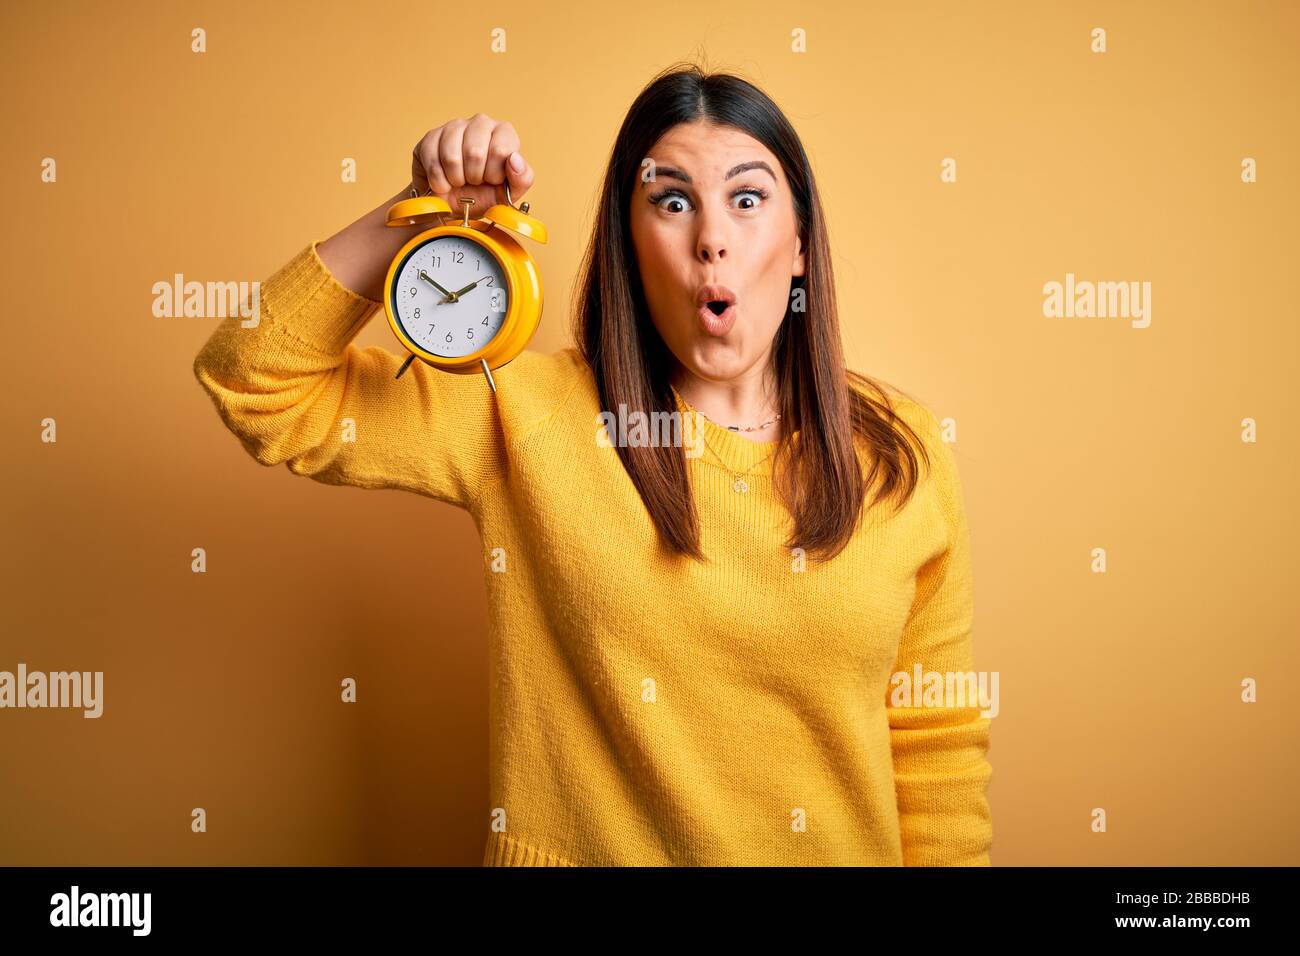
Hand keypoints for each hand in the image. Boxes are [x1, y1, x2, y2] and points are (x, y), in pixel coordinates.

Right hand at [411, 114, 534, 214]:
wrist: (453, 203)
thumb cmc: (484, 194)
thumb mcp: (509, 193)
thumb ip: (522, 178)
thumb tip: (514, 159)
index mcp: (504, 133)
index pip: (501, 150)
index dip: (494, 174)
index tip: (491, 180)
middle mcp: (481, 123)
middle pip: (475, 153)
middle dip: (474, 177)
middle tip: (474, 181)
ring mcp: (454, 126)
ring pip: (452, 157)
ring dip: (455, 180)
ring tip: (459, 181)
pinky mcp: (431, 136)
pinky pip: (432, 161)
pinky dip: (439, 181)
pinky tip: (444, 181)